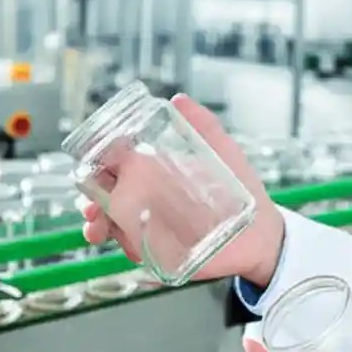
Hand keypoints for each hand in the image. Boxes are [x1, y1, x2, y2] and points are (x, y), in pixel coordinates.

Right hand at [79, 94, 285, 286]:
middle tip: (89, 203)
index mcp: (155, 172)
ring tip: (97, 229)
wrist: (262, 235)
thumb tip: (178, 99)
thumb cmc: (241, 191)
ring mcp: (152, 225)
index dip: (99, 161)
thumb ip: (203, 126)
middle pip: (105, 195)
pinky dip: (125, 248)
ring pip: (112, 223)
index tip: (93, 159)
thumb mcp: (223, 152)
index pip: (116, 163)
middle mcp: (148, 197)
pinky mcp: (161, 252)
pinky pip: (134, 250)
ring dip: (97, 225)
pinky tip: (127, 247)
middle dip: (89, 198)